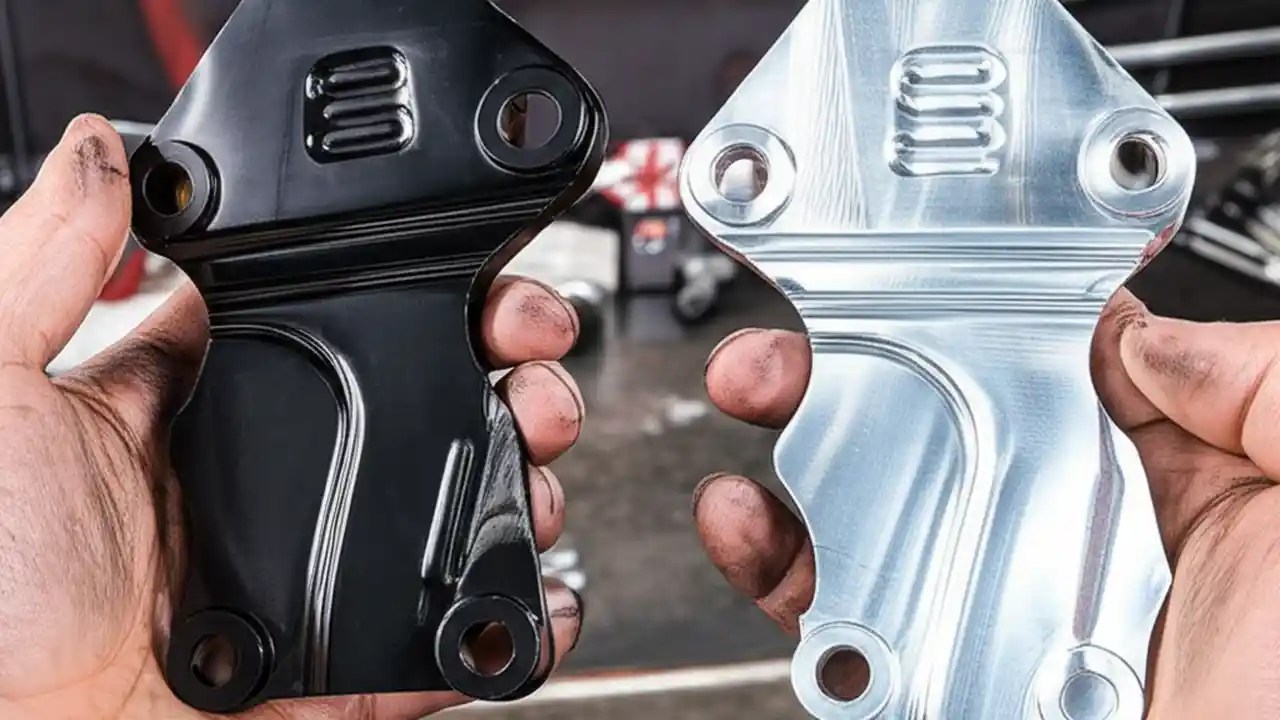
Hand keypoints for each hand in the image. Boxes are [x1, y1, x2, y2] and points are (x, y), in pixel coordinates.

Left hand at [0, 116, 584, 718]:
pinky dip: (508, 623)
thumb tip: (100, 148)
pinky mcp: (327, 675)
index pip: (321, 319)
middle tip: (530, 357)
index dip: (405, 286)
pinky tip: (539, 592)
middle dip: (495, 371)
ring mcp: (299, 579)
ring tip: (539, 459)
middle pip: (410, 406)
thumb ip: (42, 268)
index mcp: (182, 409)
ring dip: (516, 479)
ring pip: (441, 513)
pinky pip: (436, 645)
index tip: (468, 268)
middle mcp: (253, 486)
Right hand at [697, 291, 1279, 716]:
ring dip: (787, 474)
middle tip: (774, 358)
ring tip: (746, 427)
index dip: (957, 309)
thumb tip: (1142, 337)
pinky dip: (785, 585)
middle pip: (928, 431)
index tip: (884, 277)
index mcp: (1172, 472)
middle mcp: (1076, 533)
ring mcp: (1006, 607)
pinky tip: (758, 539)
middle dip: (833, 380)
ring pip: (871, 525)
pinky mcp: (959, 682)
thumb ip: (1262, 385)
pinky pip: (850, 628)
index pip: (1043, 360)